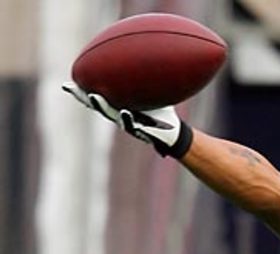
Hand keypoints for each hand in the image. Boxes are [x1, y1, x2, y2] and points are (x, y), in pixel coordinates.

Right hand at [63, 82, 193, 158]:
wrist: (173, 133)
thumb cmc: (160, 112)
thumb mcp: (151, 94)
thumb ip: (143, 79)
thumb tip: (141, 54)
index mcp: (118, 105)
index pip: (96, 96)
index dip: (81, 91)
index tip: (67, 83)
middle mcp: (119, 114)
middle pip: (97, 105)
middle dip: (83, 97)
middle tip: (71, 87)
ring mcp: (129, 124)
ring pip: (112, 115)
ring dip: (102, 106)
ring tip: (94, 97)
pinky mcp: (142, 131)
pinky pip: (134, 124)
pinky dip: (129, 118)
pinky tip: (125, 111)